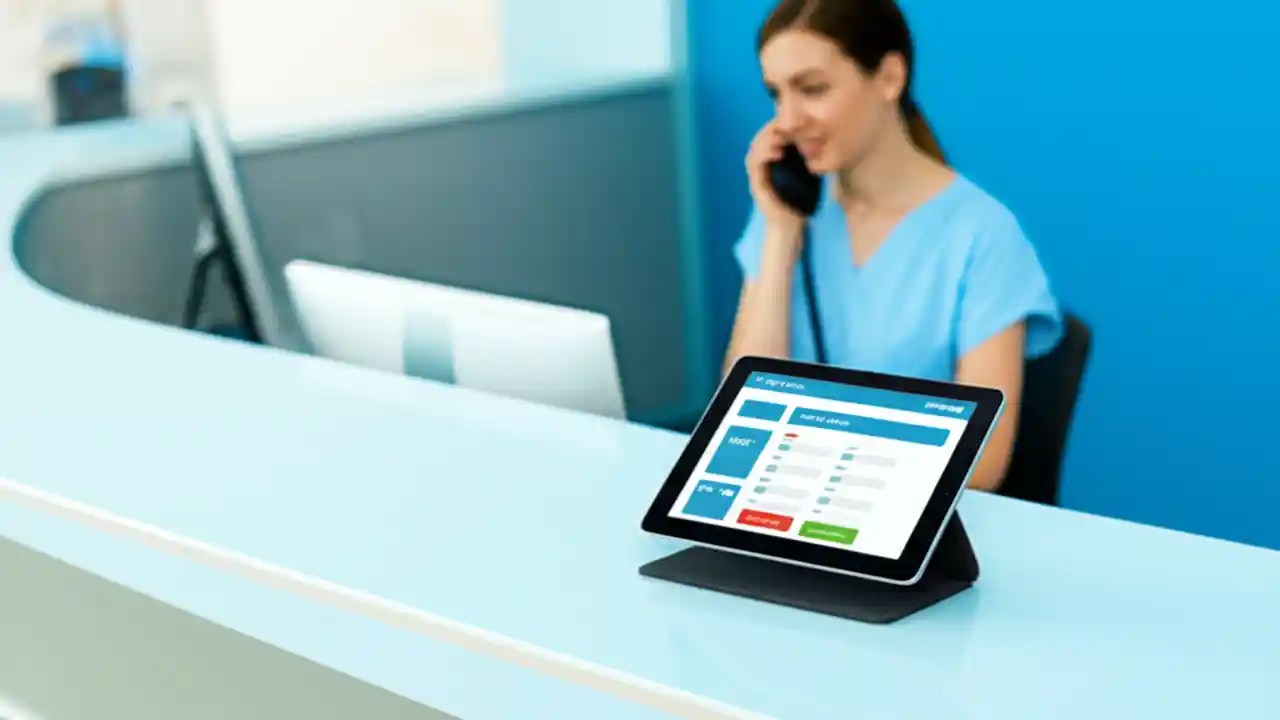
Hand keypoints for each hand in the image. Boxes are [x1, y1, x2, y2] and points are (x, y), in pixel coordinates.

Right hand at [745, 119, 805, 237]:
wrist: (790, 225)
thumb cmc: (799, 201)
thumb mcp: (805, 174)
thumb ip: (807, 158)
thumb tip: (822, 139)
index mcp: (771, 162)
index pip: (770, 137)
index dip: (777, 126)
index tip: (792, 119)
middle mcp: (761, 167)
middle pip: (760, 139)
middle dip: (771, 128)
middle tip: (784, 121)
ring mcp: (757, 176)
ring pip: (755, 149)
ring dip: (766, 139)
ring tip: (780, 134)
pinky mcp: (756, 185)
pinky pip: (755, 165)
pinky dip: (764, 155)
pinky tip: (777, 152)